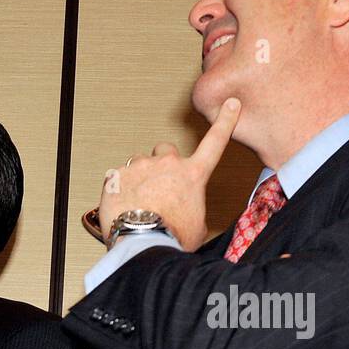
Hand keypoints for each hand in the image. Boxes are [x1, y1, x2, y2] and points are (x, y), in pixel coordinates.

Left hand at [99, 98, 239, 250]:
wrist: (142, 243)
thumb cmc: (171, 237)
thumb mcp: (197, 226)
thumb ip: (193, 209)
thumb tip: (188, 213)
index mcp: (193, 175)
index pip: (215, 142)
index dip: (225, 122)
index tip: (231, 105)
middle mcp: (168, 164)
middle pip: (166, 149)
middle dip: (162, 162)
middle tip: (157, 184)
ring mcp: (141, 166)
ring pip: (139, 163)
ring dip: (138, 177)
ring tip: (137, 201)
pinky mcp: (117, 174)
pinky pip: (117, 177)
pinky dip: (118, 189)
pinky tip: (121, 206)